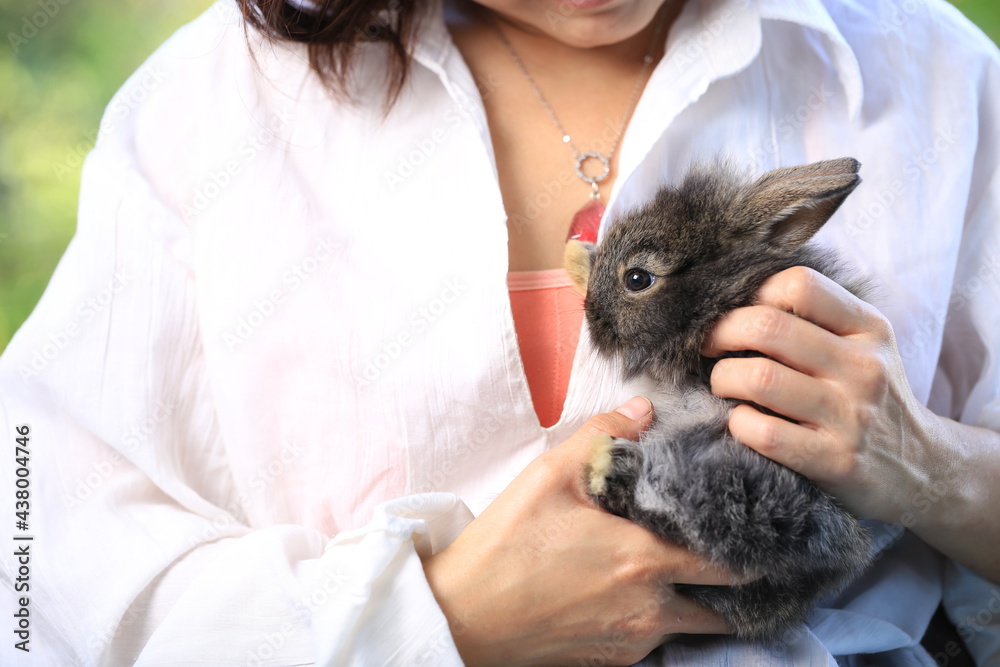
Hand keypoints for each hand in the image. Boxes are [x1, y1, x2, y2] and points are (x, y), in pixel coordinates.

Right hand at [422, 396, 736, 666]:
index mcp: (645, 559)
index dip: (751, 545)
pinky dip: (665, 620)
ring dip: (703, 603)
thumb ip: (604, 435)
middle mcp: (651, 608)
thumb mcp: (549, 475)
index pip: (730, 560)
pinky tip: (646, 595)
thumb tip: (644, 410)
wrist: (464, 616)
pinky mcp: (612, 661)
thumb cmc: (506, 544)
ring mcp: (633, 641)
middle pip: (727, 604)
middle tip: (743, 554)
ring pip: (694, 625)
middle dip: (740, 582)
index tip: (759, 528)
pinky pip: (659, 642)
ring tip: (698, 573)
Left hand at [701, 266, 935, 521]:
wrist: (923, 468)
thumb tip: (734, 297)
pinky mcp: (835, 461)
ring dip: (723, 379)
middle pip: (768, 327)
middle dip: (720, 333)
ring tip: (723, 385)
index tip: (735, 312)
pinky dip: (738, 424)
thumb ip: (814, 318)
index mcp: (868, 328)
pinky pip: (764, 433)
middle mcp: (864, 368)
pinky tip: (741, 422)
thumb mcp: (862, 345)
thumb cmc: (870, 397)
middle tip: (707, 346)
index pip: (799, 285)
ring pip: (759, 378)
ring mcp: (851, 416)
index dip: (753, 293)